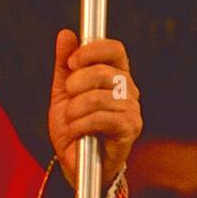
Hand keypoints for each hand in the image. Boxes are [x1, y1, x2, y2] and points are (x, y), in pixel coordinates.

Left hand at [48, 29, 141, 188]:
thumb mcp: (64, 92)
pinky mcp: (129, 129)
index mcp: (116, 75)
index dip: (92, 50)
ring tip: (70, 119)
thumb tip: (66, 34)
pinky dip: (80, 124)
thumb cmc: (74, 125)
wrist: (75, 163)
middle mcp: (129, 89)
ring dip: (75, 109)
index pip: (115, 49)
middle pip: (104, 71)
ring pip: (99, 96)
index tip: (72, 61)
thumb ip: (64, 64)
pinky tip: (75, 131)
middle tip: (68, 98)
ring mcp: (132, 109)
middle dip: (76, 84)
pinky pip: (102, 118)